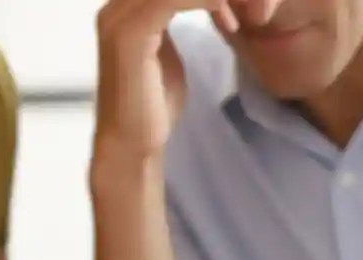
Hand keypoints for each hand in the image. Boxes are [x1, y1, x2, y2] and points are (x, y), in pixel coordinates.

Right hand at [94, 0, 239, 158]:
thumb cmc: (151, 105)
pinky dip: (207, 2)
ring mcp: (119, 18)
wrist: (132, 144)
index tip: (238, 3)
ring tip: (243, 6)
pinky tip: (230, 19)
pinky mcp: (131, 35)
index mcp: (124, 7)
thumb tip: (190, 3)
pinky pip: (172, 0)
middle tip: (247, 1)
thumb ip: (167, 23)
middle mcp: (115, 6)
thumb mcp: (164, 52)